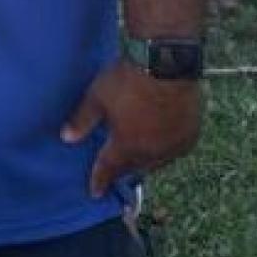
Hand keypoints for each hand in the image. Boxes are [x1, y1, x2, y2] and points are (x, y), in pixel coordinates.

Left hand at [60, 61, 202, 196]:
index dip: (99, 181)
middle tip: (114, 172)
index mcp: (127, 146)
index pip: (108, 169)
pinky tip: (158, 144)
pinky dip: (163, 151)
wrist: (166, 63)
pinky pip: (174, 151)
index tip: (94, 193)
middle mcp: (153, 152)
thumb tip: (65, 138)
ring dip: (144, 161)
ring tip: (135, 158)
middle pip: (134, 167)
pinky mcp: (191, 134)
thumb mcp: (97, 98)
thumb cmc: (127, 80)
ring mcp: (175, 145)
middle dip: (122, 170)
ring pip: (156, 162)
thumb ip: (82, 120)